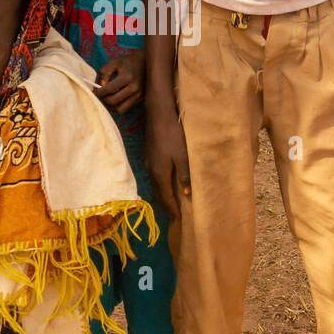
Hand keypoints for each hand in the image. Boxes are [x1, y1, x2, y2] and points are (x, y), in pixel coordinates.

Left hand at [94, 49, 144, 114]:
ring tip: (106, 98)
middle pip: (113, 101)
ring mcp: (138, 95)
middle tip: (100, 95)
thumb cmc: (127, 62)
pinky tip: (114, 99)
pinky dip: (117, 107)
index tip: (94, 91)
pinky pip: (125, 109)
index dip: (98, 92)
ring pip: (119, 109)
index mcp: (127, 77)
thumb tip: (100, 85)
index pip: (109, 89)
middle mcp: (134, 88)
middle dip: (103, 99)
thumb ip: (104, 72)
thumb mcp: (114, 62)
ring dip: (110, 106)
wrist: (145, 63)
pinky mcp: (140, 100)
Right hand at [145, 104, 190, 218]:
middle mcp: (150, 171)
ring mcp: (147, 163)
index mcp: (160, 173)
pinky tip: (165, 184)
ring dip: (162, 196)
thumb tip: (186, 193)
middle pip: (157, 194)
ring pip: (154, 185)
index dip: (172, 209)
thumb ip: (184, 175)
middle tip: (174, 215)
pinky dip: (159, 185)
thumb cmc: (173, 135)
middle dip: (166, 206)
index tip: (178, 218)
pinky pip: (153, 177)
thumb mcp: (183, 156)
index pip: (165, 197)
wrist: (159, 115)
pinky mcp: (148, 156)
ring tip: (171, 202)